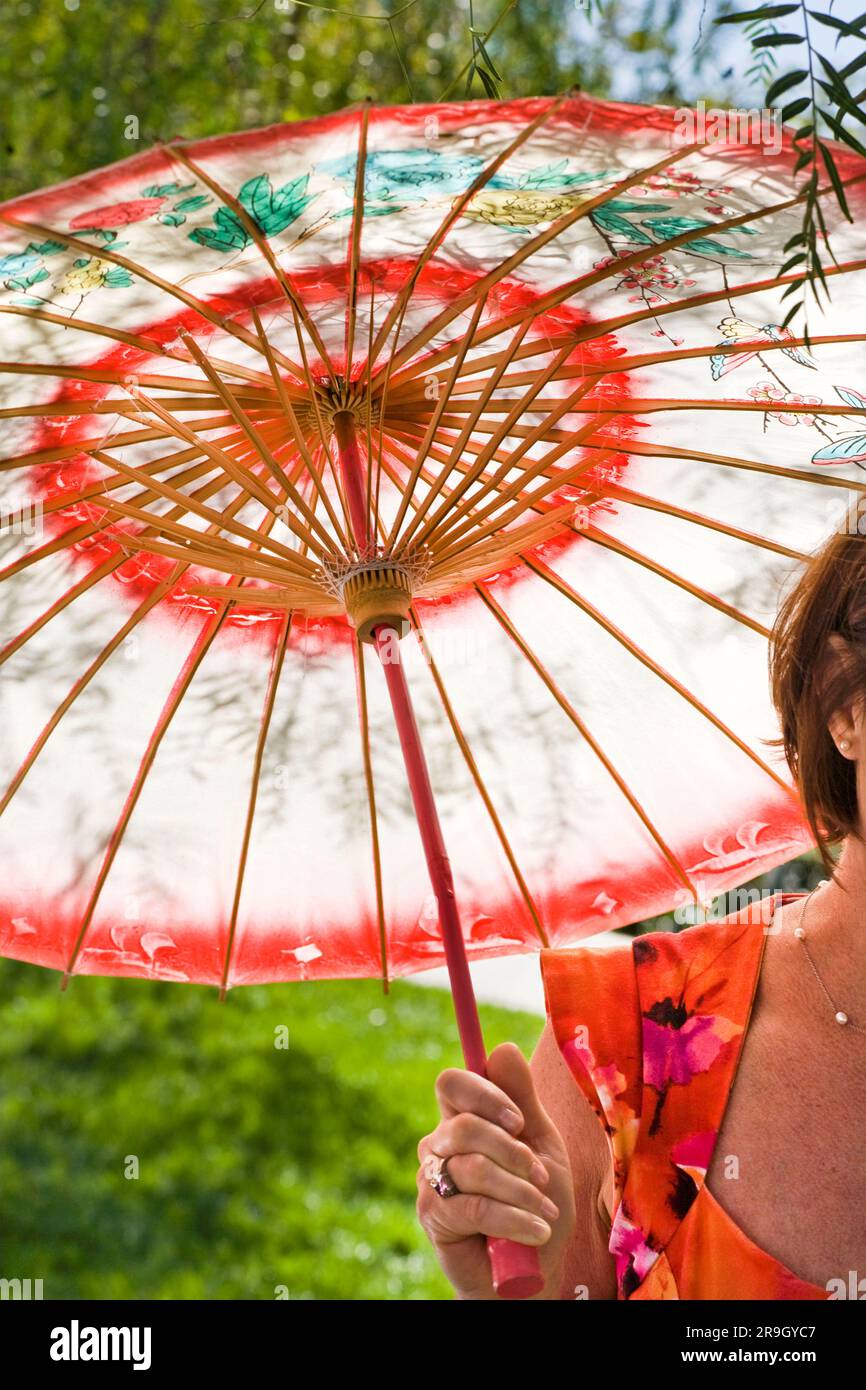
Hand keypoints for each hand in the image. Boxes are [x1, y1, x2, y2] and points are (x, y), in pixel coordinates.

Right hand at [417, 1041, 576, 1298]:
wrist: (532, 1268)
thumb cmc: (537, 1203)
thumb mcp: (542, 1146)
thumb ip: (524, 1099)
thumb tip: (503, 1047)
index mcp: (464, 1119)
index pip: (452, 1083)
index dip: (483, 1093)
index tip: (518, 1120)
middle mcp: (440, 1144)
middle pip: (464, 1125)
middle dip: (512, 1151)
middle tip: (539, 1174)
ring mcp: (432, 1179)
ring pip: (472, 1167)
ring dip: (520, 1191)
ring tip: (545, 1210)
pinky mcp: (432, 1215)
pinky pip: (474, 1205)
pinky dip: (514, 1218)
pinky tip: (535, 1231)